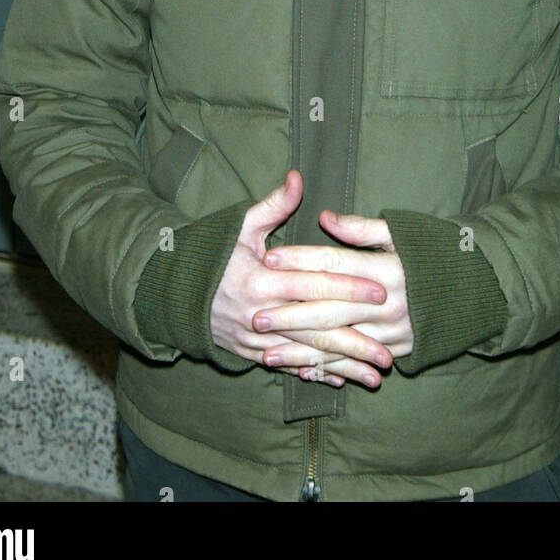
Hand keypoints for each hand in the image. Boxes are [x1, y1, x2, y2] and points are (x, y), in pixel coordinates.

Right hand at [209, 171, 393, 387]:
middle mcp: (260, 314)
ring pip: (305, 355)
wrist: (170, 291)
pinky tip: (340, 382)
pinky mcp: (250, 353)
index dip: (348, 288)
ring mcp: (255, 339)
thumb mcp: (240, 225)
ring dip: (342, 367)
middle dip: (355, 342)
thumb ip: (274, 205)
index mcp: (260, 278)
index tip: (380, 292)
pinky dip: (314, 375)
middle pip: (316, 328)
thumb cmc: (210, 252)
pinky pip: (287, 367)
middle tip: (389, 352)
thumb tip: (298, 177)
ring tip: (375, 377)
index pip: (313, 284)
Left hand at [255, 210, 414, 390]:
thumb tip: (324, 217)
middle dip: (290, 315)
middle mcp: (388, 304)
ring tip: (267, 354)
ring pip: (339, 343)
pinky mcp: (398, 350)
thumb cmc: (432, 252)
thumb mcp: (401, 232)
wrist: (475, 288)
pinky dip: (329, 368)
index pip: (334, 264)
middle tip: (256, 317)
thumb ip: (361, 228)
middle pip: (330, 309)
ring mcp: (393, 331)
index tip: (269, 257)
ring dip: (301, 351)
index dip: (300, 259)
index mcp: (386, 269)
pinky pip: (357, 361)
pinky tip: (301, 372)